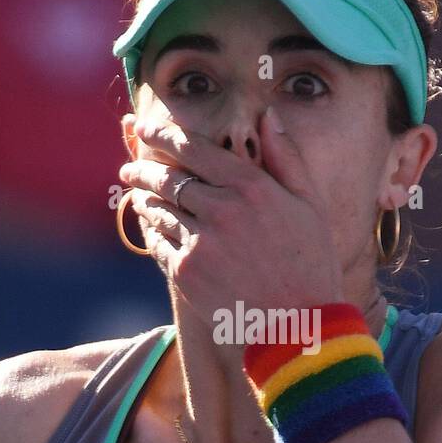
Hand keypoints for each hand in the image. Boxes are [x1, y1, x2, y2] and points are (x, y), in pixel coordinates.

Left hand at [119, 107, 345, 325]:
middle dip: (142, 169)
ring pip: (158, 210)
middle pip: (167, 178)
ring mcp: (200, 241)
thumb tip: (268, 116)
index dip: (164, 135)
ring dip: (143, 199)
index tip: (147, 129)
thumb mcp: (310, 204)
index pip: (194, 148)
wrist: (299, 326)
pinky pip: (157, 243)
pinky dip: (151, 232)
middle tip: (130, 168)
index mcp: (251, 186)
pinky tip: (150, 228)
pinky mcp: (186, 271)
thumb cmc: (311, 264)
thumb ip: (286, 157)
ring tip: (137, 195)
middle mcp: (221, 209)